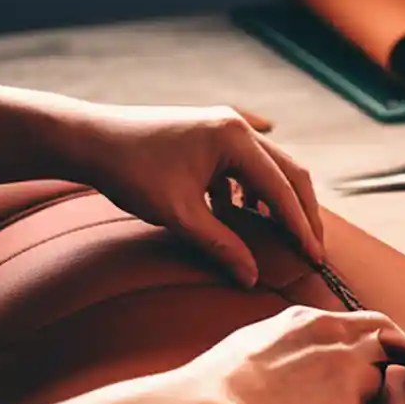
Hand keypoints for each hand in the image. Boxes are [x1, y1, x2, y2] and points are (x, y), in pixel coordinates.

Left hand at [70, 104, 323, 285]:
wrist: (89, 140)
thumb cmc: (131, 171)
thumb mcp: (178, 214)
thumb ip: (220, 244)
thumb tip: (251, 276)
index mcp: (235, 138)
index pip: (281, 189)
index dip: (301, 227)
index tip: (315, 257)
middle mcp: (237, 127)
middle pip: (287, 173)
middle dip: (301, 212)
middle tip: (312, 248)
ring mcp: (223, 127)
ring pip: (267, 169)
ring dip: (276, 202)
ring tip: (281, 237)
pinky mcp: (209, 135)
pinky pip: (244, 165)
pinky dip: (251, 191)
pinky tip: (245, 214)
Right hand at [168, 306, 404, 403]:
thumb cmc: (217, 386)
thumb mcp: (256, 343)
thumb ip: (289, 345)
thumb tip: (297, 362)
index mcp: (307, 319)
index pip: (367, 322)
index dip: (376, 345)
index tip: (371, 367)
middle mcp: (333, 333)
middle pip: (389, 339)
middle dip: (390, 364)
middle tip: (378, 393)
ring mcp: (346, 363)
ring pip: (383, 378)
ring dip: (372, 400)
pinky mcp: (350, 398)